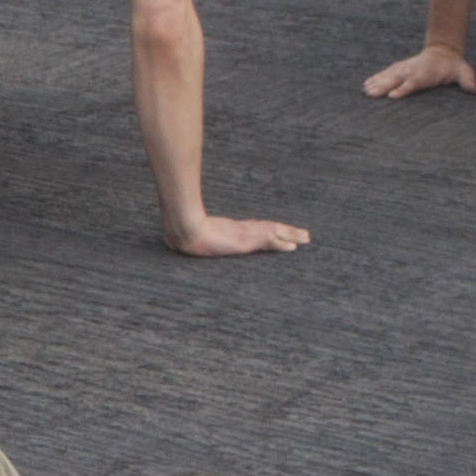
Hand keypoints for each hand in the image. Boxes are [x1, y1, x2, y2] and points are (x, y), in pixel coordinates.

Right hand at [167, 210, 309, 259]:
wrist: (183, 228)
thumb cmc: (180, 232)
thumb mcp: (185, 237)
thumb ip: (183, 236)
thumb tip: (169, 238)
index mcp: (230, 229)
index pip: (255, 228)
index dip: (270, 230)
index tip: (281, 231)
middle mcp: (240, 229)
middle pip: (269, 228)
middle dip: (288, 231)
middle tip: (305, 235)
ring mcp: (243, 233)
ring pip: (274, 233)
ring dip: (291, 236)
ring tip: (306, 238)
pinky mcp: (245, 240)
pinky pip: (268, 241)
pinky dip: (282, 244)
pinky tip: (294, 247)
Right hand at [361, 44, 475, 102]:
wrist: (442, 51)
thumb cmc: (452, 66)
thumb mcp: (463, 71)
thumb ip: (467, 80)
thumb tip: (474, 89)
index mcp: (425, 74)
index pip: (413, 83)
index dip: (403, 89)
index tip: (393, 96)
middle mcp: (412, 70)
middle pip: (396, 79)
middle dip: (383, 86)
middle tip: (372, 94)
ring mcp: (405, 69)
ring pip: (388, 76)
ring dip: (376, 83)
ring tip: (365, 91)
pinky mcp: (400, 68)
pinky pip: (386, 73)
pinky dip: (376, 78)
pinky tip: (366, 85)